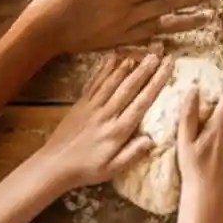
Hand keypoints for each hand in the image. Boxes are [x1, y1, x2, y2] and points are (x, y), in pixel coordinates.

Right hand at [19, 0, 216, 54]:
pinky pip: (149, 40)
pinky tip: (176, 39)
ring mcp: (125, 32)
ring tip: (209, 17)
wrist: (43, 32)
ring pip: (165, 24)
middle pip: (171, 5)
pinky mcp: (117, 44)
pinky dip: (165, 38)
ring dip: (189, 20)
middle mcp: (130, 14)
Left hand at [36, 54, 173, 188]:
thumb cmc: (86, 170)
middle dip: (146, 68)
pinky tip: (113, 57)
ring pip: (113, 81)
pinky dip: (105, 69)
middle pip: (129, 87)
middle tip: (159, 52)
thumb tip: (152, 139)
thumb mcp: (112, 169)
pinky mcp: (81, 104)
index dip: (156, 82)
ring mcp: (92, 107)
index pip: (142, 102)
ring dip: (129, 65)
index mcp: (118, 131)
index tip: (167, 67)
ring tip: (142, 52)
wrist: (54, 165)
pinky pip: (95, 83)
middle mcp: (106, 114)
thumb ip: (132, 154)